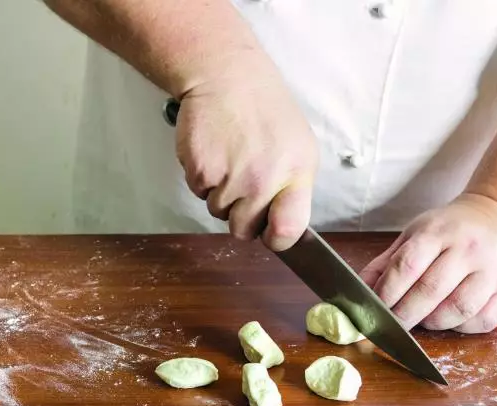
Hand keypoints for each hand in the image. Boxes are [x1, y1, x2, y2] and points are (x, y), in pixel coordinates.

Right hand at [175, 57, 318, 251]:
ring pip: (218, 211)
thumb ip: (293, 188)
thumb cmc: (266, 112)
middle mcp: (264, 179)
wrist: (227, 76)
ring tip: (229, 158)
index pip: (289, 229)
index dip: (277, 239)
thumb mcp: (299, 147)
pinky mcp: (201, 170)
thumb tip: (283, 226)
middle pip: (244, 229)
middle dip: (241, 214)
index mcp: (296, 174)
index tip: (272, 233)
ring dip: (220, 193)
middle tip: (243, 183)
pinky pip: (198, 192)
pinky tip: (214, 151)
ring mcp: (231, 177)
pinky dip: (202, 177)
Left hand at [359, 193, 496, 332]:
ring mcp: (494, 269)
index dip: (386, 294)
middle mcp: (469, 247)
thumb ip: (386, 264)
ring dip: (434, 324)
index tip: (374, 310)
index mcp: (439, 231)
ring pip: (458, 310)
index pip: (407, 266)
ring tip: (424, 320)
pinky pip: (482, 321)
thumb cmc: (451, 230)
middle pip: (430, 292)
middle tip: (393, 326)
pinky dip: (461, 328)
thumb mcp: (415, 235)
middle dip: (405, 316)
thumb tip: (358, 293)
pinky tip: (452, 320)